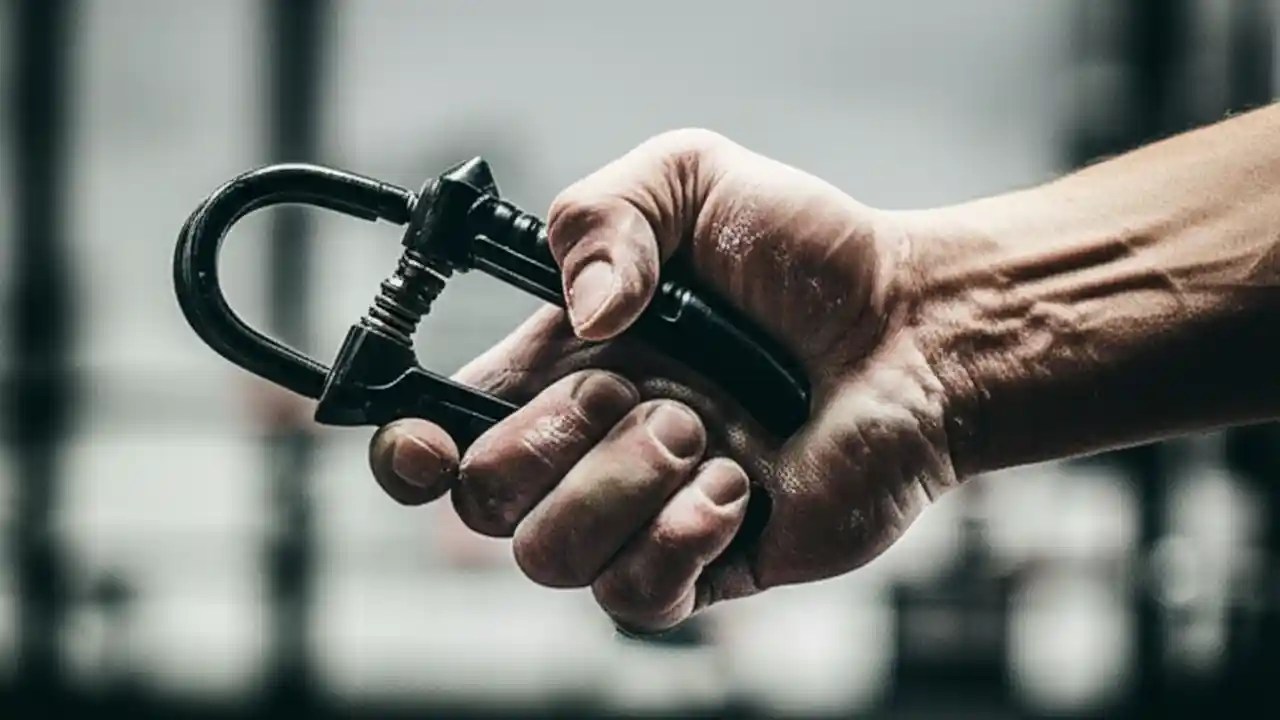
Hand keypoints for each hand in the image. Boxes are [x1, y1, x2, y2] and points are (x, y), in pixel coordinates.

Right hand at [367, 129, 958, 633]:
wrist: (915, 331)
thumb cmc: (807, 257)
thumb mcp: (690, 179)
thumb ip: (601, 216)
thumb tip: (580, 319)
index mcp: (562, 368)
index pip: (440, 437)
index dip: (406, 454)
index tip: (426, 440)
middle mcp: (589, 450)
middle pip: (482, 506)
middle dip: (549, 443)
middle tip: (641, 390)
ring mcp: (643, 514)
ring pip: (550, 560)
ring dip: (621, 486)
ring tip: (703, 432)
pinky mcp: (706, 566)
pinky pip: (636, 599)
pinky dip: (679, 538)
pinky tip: (737, 486)